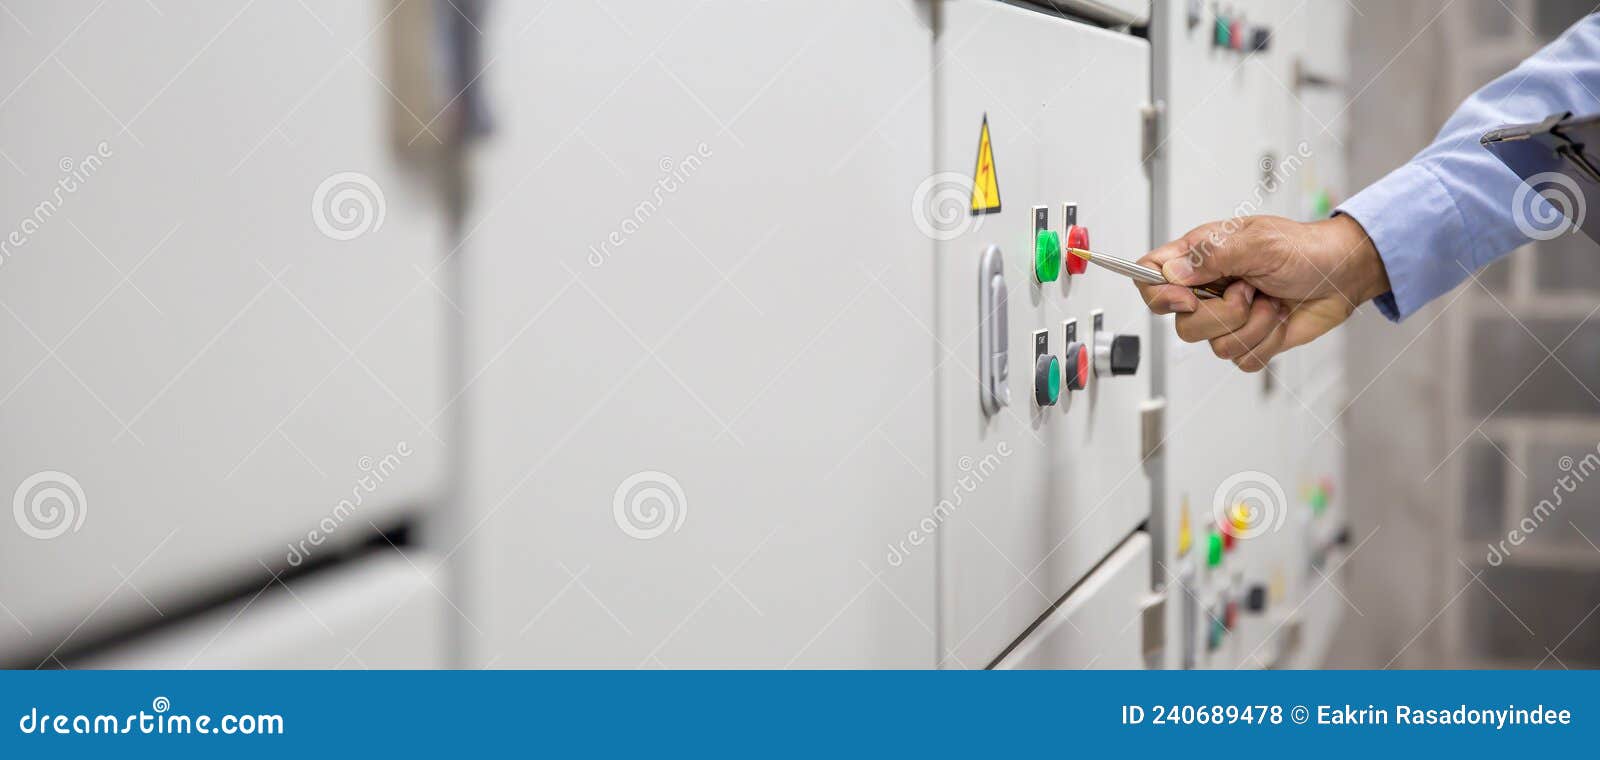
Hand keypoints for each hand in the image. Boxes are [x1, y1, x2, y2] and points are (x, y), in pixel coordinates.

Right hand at [1133, 214, 1389, 371]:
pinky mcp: (1249, 340)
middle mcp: (1208, 289)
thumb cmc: (1305, 250)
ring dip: (1253, 326)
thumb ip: (1211, 255)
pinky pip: (1241, 359)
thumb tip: (1172, 273)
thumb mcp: (1259, 242)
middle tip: (1250, 291)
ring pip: (1214, 345)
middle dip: (1224, 314)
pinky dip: (1267, 342)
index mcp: (1200, 258)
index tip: (1187, 299)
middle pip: (1183, 324)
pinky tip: (1278, 319)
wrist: (1343, 276)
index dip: (1158, 294)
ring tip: (1271, 301)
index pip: (1150, 275)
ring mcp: (1227, 318)